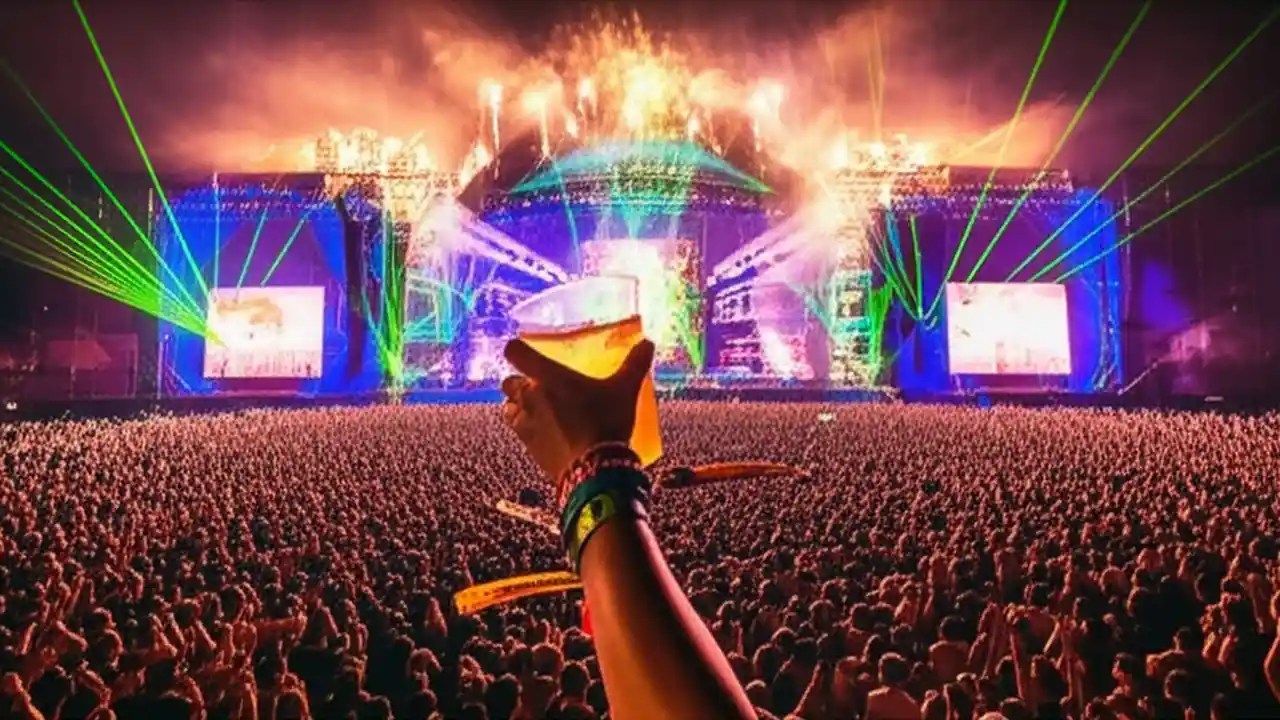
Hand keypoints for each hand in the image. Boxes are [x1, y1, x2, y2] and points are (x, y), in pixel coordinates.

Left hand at [501, 338, 654, 484]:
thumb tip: (647, 343)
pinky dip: (528, 430)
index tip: (527, 353)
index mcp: (547, 376)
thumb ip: (634, 364)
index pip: (514, 352)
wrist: (596, 469)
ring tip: (542, 411)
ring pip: (508, 408)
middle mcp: (529, 397)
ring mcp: (525, 423)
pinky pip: (519, 432)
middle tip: (541, 386)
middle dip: (520, 382)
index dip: (517, 350)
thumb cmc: (606, 421)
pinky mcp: (528, 447)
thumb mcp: (625, 389)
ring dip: (519, 407)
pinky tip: (549, 434)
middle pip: (508, 382)